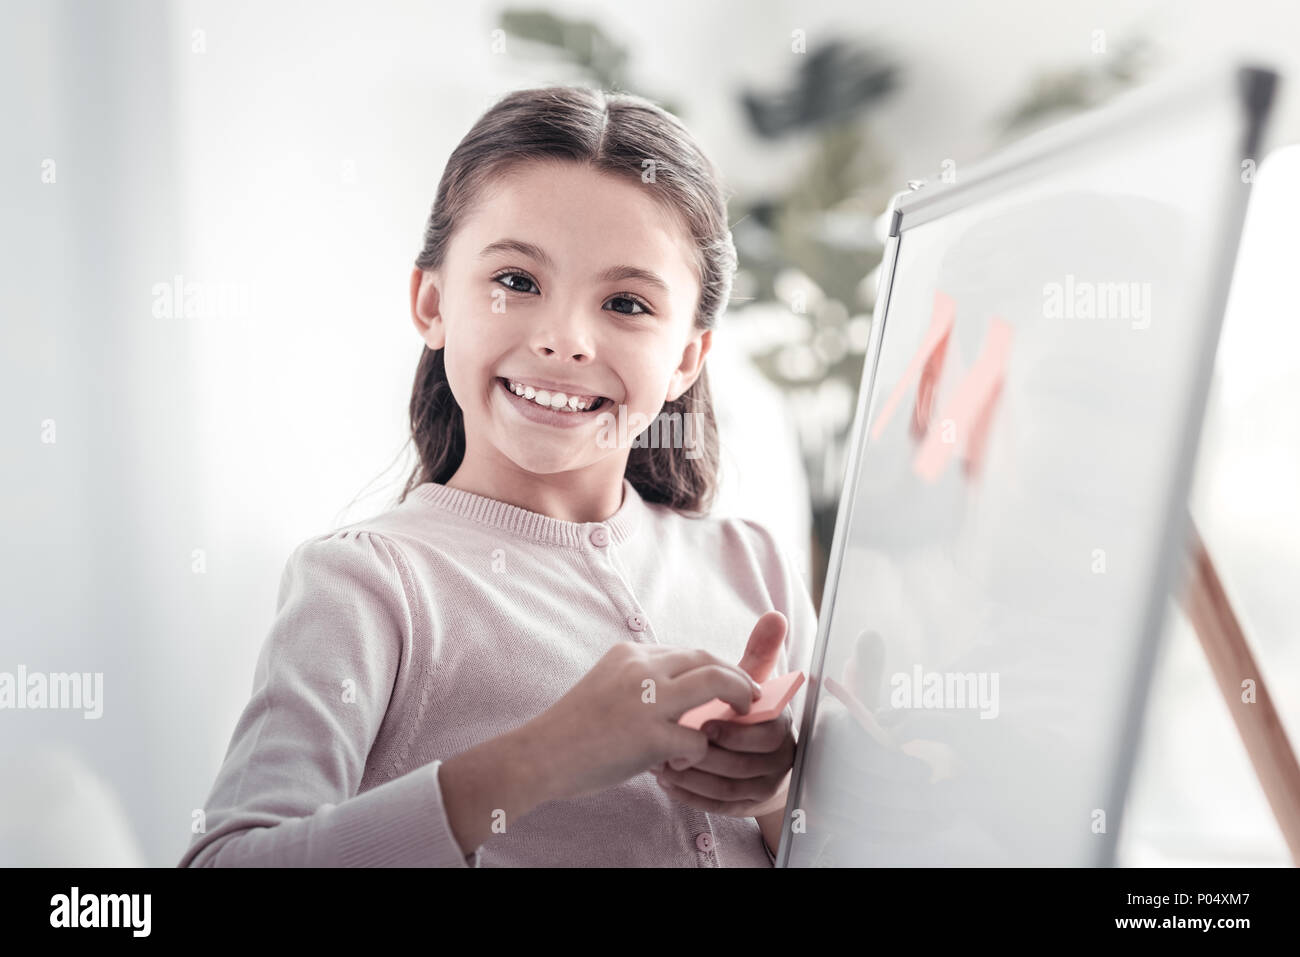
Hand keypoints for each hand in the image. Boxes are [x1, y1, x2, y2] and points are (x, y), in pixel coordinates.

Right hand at [527, 642, 762, 802]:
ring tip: (741, 717)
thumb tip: (681, 692)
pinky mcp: (650, 735)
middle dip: (737, 677)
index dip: (715, 668)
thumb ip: (641, 682)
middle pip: (708, 659)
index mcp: (630, 654)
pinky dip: (699, 751)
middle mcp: (642, 668)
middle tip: (750, 697)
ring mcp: (648, 699)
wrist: (539, 755)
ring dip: (737, 698)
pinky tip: (681, 763)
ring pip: (716, 682)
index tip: (729, 685)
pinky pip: (698, 738)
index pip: (688, 653)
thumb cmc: (573, 730)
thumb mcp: (608, 686)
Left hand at [653, 611, 796, 817]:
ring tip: (659, 763)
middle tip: (673, 748)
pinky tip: (666, 780)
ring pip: (729, 790)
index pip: (767, 733)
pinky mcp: (744, 806)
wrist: (745, 761)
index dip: (736, 732)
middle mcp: (780, 758)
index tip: (703, 726)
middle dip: (707, 758)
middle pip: (745, 766)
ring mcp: (763, 786)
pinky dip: (690, 794)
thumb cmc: (738, 711)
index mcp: (781, 725)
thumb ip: (759, 654)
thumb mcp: (745, 684)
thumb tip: (774, 616)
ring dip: (692, 778)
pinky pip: (718, 807)